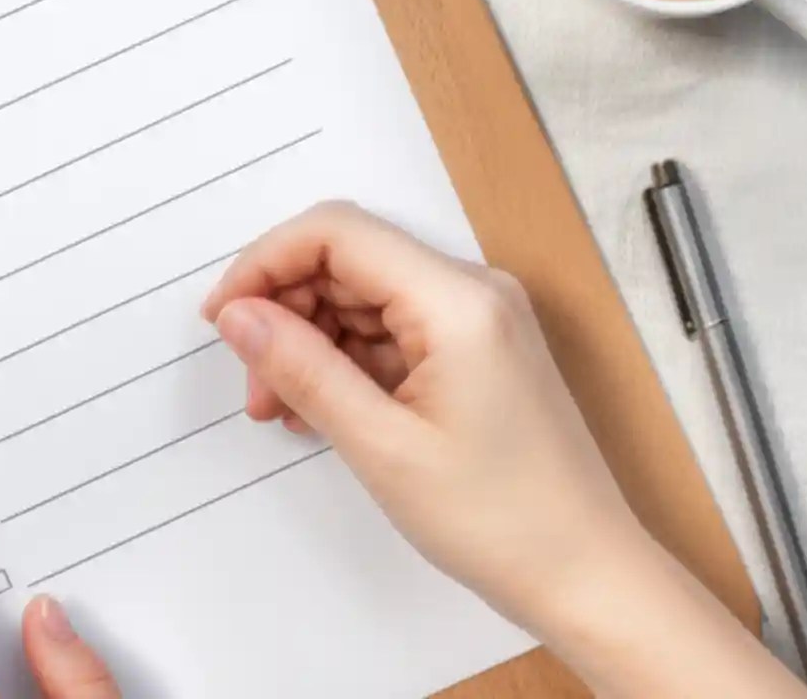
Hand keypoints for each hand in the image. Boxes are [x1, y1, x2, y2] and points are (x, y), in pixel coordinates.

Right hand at [202, 202, 806, 698]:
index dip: (266, 264)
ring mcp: (476, 322)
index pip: (337, 233)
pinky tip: (320, 411)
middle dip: (285, 313)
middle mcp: (472, 293)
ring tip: (282, 410)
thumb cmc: (500, 518)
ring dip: (310, 345)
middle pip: (348, 263)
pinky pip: (391, 335)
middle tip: (254, 385)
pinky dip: (346, 365)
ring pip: (363, 302)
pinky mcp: (473, 353)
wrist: (583, 573)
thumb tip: (238, 316)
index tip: (223, 318)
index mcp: (457, 299)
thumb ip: (303, 368)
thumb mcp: (381, 445)